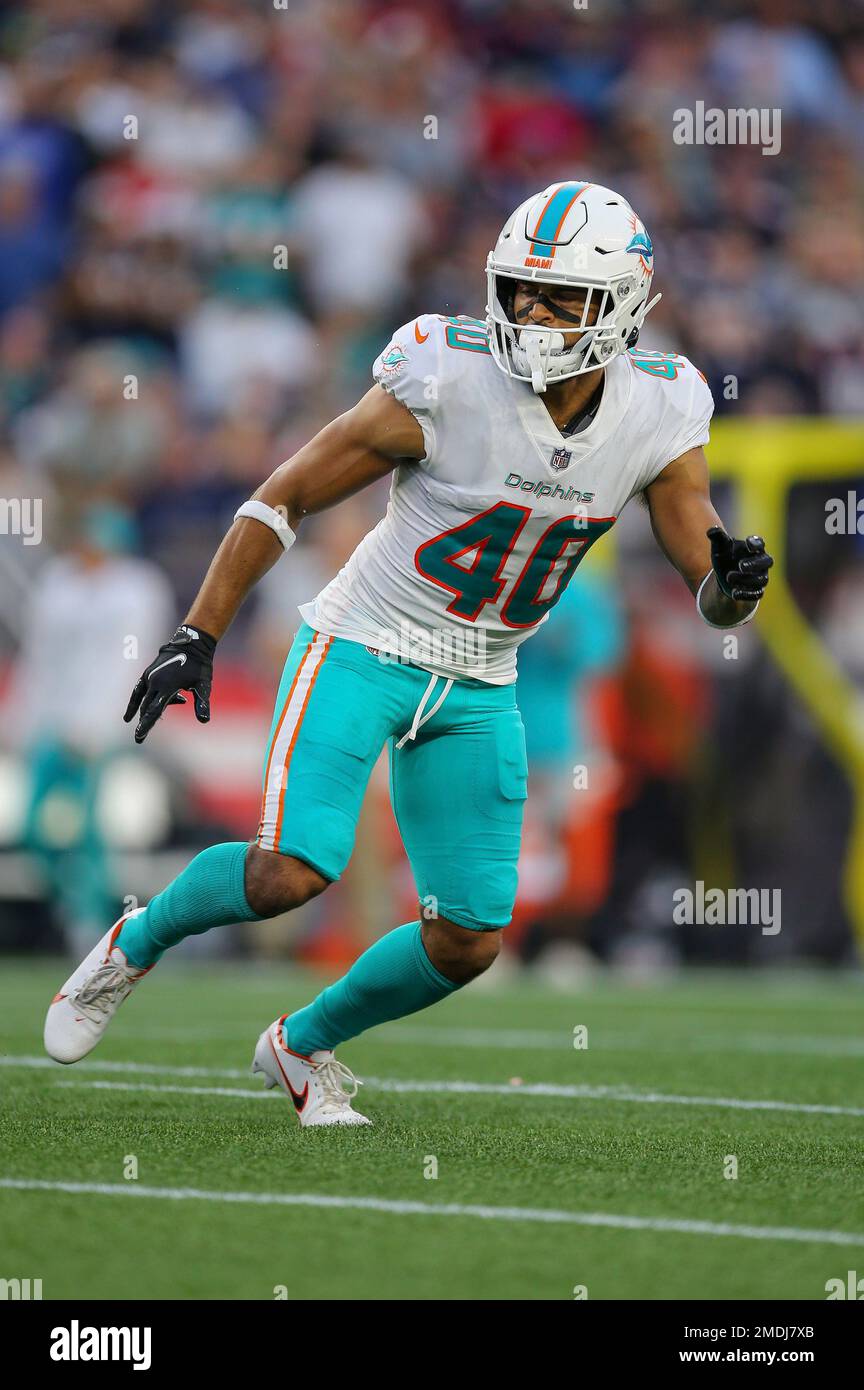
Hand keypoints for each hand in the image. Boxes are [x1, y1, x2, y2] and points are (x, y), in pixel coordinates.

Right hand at [124, 624, 215, 743]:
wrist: (191, 643)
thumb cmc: (200, 665)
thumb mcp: (203, 685)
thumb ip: (202, 703)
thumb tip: (204, 721)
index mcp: (168, 687)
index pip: (154, 711)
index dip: (146, 725)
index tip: (139, 738)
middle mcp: (155, 682)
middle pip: (146, 707)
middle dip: (143, 722)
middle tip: (140, 739)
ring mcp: (150, 676)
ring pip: (142, 699)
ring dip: (141, 712)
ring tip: (138, 724)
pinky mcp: (148, 673)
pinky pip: (138, 690)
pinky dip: (135, 701)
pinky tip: (130, 712)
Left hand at [707, 527, 772, 601]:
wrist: (724, 577)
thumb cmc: (725, 557)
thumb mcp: (720, 547)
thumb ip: (718, 537)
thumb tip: (712, 529)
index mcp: (754, 549)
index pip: (760, 544)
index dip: (756, 544)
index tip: (748, 544)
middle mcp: (761, 563)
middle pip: (767, 562)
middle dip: (754, 564)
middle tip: (740, 565)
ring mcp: (761, 577)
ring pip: (761, 579)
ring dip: (746, 579)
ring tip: (728, 577)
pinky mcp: (756, 591)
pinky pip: (757, 594)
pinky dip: (746, 594)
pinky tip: (734, 593)